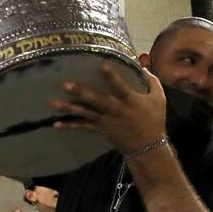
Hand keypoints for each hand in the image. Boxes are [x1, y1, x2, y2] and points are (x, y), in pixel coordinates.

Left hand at [50, 62, 167, 154]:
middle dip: (81, 93)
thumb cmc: (154, 120)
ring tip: (53, 104)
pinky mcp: (100, 129)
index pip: (119, 87)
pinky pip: (83, 127)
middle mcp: (115, 110)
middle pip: (96, 100)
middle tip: (65, 85)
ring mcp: (106, 121)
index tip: (101, 64)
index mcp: (130, 101)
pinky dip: (70, 126)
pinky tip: (56, 124)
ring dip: (69, 109)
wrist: (147, 147)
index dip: (111, 76)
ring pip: (86, 113)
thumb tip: (142, 66)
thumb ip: (151, 81)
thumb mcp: (159, 99)